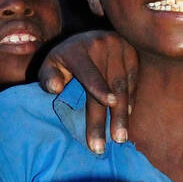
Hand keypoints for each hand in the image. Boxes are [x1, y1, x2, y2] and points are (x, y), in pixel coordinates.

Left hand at [38, 31, 138, 153]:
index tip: (109, 103)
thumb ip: (48, 77)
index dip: (99, 87)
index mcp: (78, 49)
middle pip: (109, 85)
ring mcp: (121, 47)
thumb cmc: (66, 59)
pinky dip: (131, 100)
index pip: (89, 72)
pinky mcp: (133, 53)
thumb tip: (55, 89)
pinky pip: (134, 81)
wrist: (89, 36)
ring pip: (124, 86)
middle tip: (102, 145)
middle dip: (108, 117)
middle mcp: (102, 44)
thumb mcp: (51, 64)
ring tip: (120, 138)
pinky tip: (127, 117)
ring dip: (122, 114)